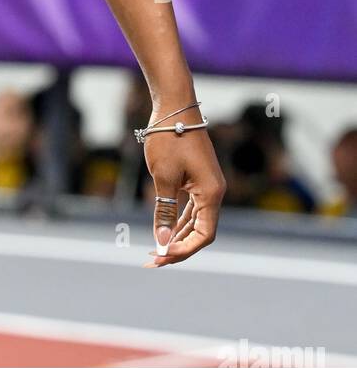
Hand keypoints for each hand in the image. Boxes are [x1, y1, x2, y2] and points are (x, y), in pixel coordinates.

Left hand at [143, 127, 225, 267]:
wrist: (174, 107)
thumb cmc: (169, 139)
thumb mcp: (163, 177)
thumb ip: (163, 210)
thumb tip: (161, 242)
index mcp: (212, 194)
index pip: (203, 235)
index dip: (183, 250)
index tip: (160, 255)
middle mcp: (214, 192)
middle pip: (200, 231)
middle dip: (178, 248)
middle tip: (153, 260)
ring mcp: (207, 185)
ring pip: (196, 221)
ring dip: (177, 236)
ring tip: (156, 251)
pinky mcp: (197, 179)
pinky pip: (191, 208)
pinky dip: (178, 221)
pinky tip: (165, 231)